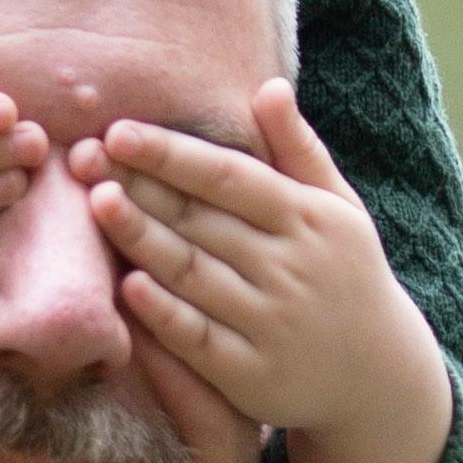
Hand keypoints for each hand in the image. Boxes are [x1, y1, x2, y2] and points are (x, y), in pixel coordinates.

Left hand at [89, 81, 454, 462]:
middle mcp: (291, 267)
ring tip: (97, 203)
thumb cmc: (345, 274)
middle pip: (201, 221)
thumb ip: (299, 150)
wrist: (379, 376)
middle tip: (84, 160)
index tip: (119, 132)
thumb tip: (269, 86)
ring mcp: (271, 323)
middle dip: (141, 188)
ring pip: (193, 274)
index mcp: (308, 218)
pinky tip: (125, 285)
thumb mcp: (339, 208)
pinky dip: (163, 313)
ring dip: (142, 238)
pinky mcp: (252, 375)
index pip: (229, 177)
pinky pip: (199, 340)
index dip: (172, 154)